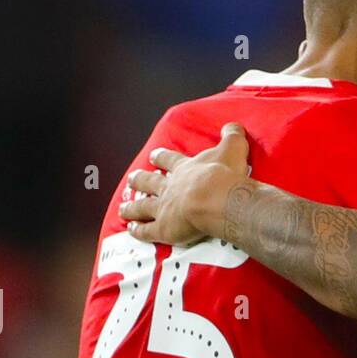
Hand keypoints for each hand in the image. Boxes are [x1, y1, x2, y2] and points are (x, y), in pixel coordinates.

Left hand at [119, 123, 250, 244]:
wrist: (216, 200)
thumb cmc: (224, 176)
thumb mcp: (233, 148)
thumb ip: (231, 136)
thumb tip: (232, 126)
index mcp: (184, 169)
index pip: (169, 160)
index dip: (161, 158)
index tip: (153, 156)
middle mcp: (169, 187)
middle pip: (149, 182)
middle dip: (140, 180)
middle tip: (132, 179)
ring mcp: (163, 208)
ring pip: (143, 207)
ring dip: (132, 208)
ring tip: (123, 209)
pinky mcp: (164, 228)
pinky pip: (147, 231)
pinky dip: (138, 231)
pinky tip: (131, 230)